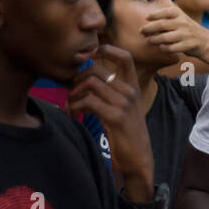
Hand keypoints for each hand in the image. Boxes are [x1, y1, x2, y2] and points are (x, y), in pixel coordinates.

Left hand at [66, 44, 153, 185]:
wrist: (137, 158)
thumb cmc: (125, 133)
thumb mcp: (122, 108)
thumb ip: (110, 92)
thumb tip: (85, 79)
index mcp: (133, 86)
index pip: (125, 57)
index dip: (106, 50)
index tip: (88, 57)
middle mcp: (130, 91)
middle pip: (97, 69)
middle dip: (77, 78)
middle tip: (70, 92)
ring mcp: (124, 103)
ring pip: (90, 83)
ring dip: (73, 94)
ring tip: (70, 106)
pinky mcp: (115, 117)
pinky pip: (88, 102)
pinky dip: (75, 107)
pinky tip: (73, 115)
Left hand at [140, 6, 208, 63]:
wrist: (205, 41)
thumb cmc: (187, 30)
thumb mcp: (180, 17)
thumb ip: (167, 14)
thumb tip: (149, 13)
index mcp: (180, 14)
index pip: (164, 12)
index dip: (154, 15)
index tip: (147, 18)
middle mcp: (183, 22)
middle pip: (161, 25)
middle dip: (149, 28)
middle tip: (142, 31)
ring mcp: (185, 34)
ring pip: (164, 38)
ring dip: (154, 39)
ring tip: (149, 40)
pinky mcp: (188, 45)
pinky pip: (171, 48)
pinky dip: (164, 48)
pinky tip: (161, 47)